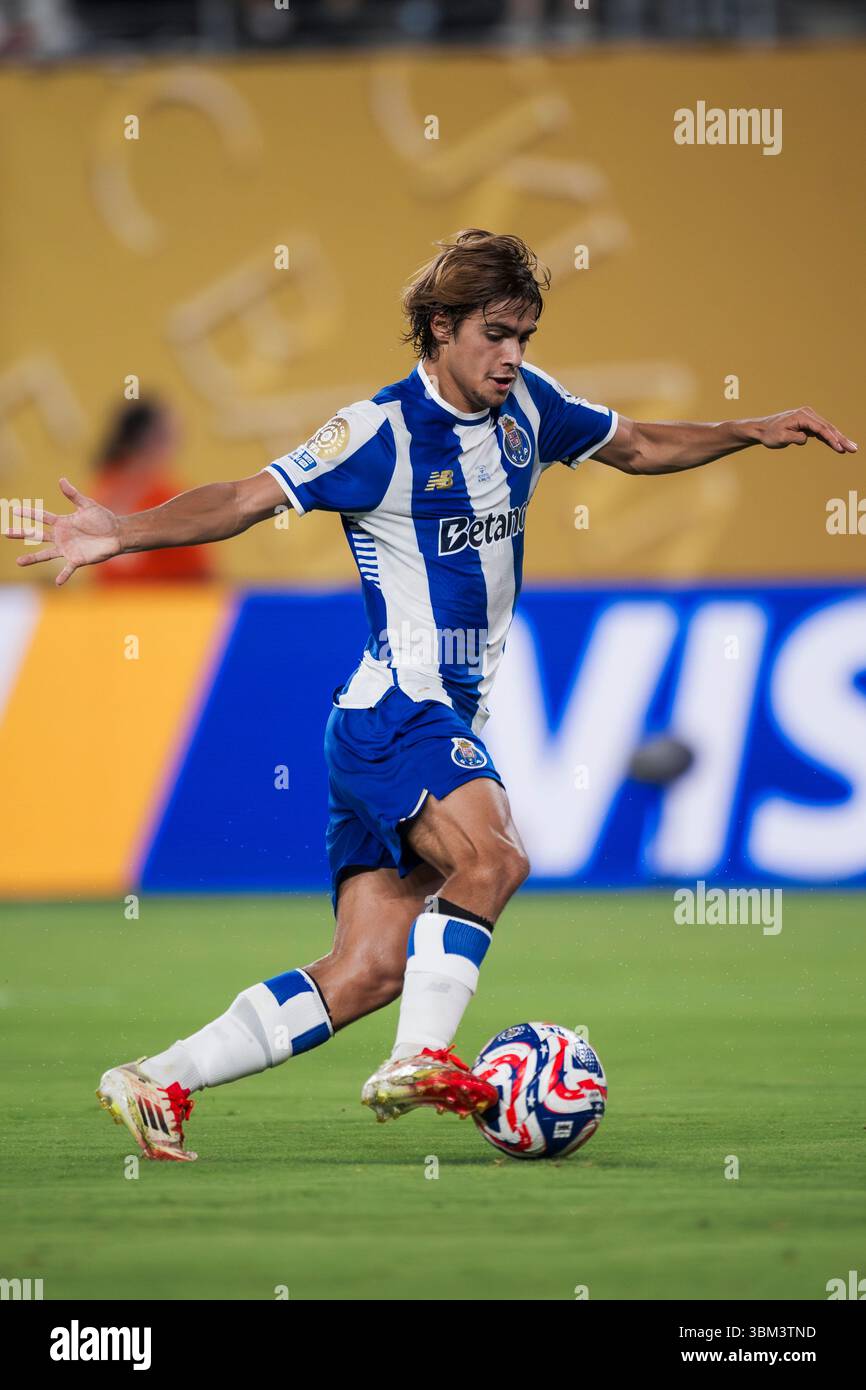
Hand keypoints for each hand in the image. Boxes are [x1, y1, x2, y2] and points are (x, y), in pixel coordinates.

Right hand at [3, 477, 121, 585]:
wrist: (117, 534)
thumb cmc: (103, 519)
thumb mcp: (87, 504)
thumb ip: (73, 494)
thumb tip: (61, 479)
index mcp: (62, 523)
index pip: (42, 517)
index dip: (28, 513)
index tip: (14, 510)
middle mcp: (61, 537)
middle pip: (37, 535)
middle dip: (22, 534)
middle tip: (6, 532)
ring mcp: (67, 549)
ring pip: (46, 554)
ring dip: (32, 558)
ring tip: (19, 562)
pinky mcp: (77, 559)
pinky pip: (68, 569)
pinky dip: (63, 575)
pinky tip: (57, 582)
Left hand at [754, 407, 857, 453]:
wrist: (762, 429)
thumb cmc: (770, 434)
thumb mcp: (780, 438)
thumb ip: (794, 438)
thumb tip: (806, 438)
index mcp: (802, 415)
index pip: (821, 428)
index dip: (832, 439)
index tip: (840, 448)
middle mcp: (808, 414)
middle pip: (828, 428)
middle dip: (841, 439)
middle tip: (854, 449)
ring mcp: (809, 418)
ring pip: (828, 430)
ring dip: (840, 439)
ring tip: (852, 448)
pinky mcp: (808, 424)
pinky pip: (822, 432)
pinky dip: (831, 439)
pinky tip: (840, 446)